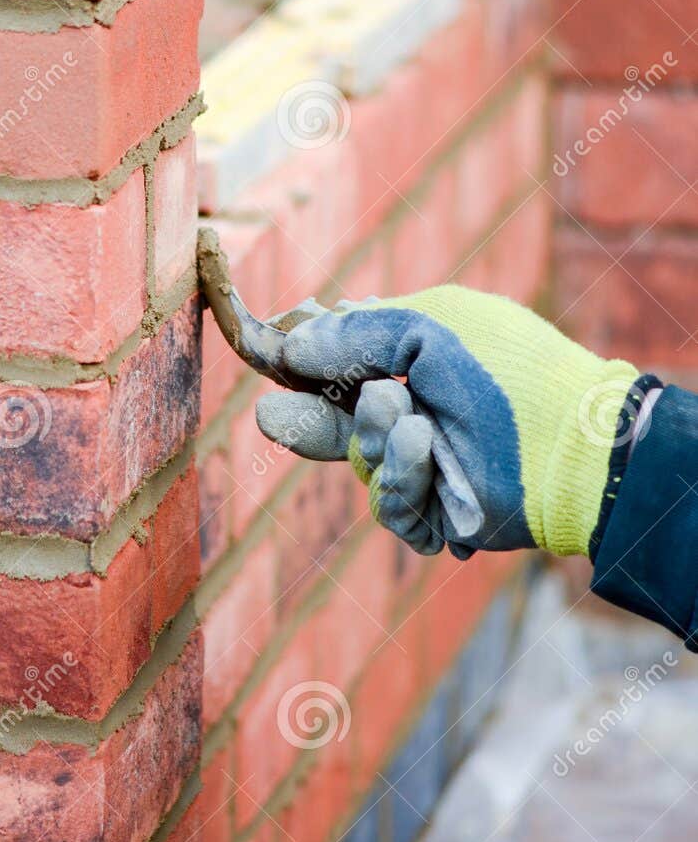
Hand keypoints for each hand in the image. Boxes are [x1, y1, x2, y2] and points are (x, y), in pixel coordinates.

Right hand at [255, 285, 638, 559]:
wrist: (573, 443)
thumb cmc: (507, 370)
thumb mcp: (429, 326)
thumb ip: (354, 334)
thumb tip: (290, 343)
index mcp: (416, 360)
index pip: (342, 363)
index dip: (302, 365)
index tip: (268, 358)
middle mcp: (418, 411)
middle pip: (335, 423)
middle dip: (304, 421)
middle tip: (269, 417)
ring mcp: (429, 465)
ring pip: (362, 464)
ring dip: (378, 442)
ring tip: (413, 423)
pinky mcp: (440, 514)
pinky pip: (392, 507)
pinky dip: (404, 481)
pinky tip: (425, 454)